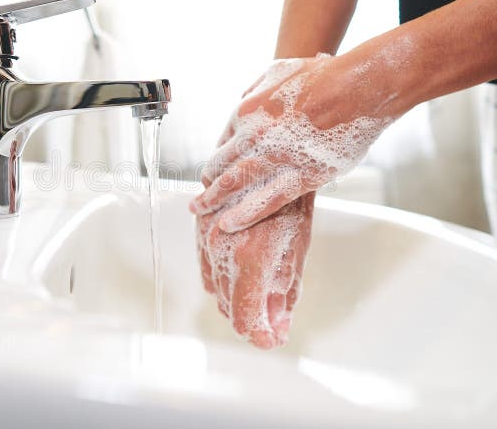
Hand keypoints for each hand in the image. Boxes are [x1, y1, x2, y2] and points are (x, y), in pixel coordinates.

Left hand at [190, 54, 393, 232]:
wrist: (357, 87)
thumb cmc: (322, 75)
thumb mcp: (277, 71)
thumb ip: (256, 88)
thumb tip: (244, 99)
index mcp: (247, 111)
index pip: (223, 142)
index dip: (217, 159)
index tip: (213, 171)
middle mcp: (254, 136)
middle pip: (221, 165)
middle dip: (207, 183)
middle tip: (198, 197)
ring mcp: (276, 158)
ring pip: (234, 185)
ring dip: (213, 200)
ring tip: (199, 212)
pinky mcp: (301, 177)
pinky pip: (265, 201)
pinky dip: (244, 214)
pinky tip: (227, 224)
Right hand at [196, 192, 313, 348]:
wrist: (273, 156)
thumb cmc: (292, 201)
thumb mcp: (296, 251)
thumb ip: (283, 295)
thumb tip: (277, 330)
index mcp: (250, 259)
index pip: (245, 318)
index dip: (261, 335)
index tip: (275, 339)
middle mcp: (222, 249)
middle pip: (229, 305)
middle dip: (252, 317)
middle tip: (274, 320)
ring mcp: (207, 236)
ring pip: (215, 286)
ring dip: (236, 297)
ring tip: (261, 294)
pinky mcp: (201, 225)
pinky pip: (206, 265)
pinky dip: (222, 277)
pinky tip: (240, 274)